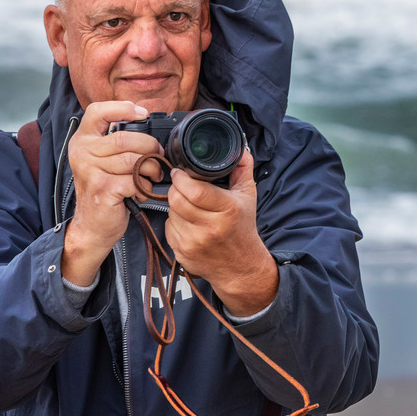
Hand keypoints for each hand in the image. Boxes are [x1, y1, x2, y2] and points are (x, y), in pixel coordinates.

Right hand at [61, 101, 164, 286]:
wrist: (92, 225)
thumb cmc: (104, 189)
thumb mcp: (103, 160)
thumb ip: (116, 141)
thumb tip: (147, 125)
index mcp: (82, 140)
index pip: (97, 111)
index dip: (122, 108)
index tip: (143, 113)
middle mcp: (82, 152)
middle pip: (126, 138)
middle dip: (150, 147)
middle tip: (158, 157)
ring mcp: (90, 171)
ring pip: (134, 160)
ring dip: (151, 169)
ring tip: (150, 177)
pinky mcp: (102, 189)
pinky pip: (134, 180)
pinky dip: (144, 186)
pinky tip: (140, 191)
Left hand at [165, 147, 277, 316]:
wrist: (240, 267)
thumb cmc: (243, 228)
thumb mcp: (248, 196)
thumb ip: (243, 169)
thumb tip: (240, 148)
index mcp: (227, 211)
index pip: (194, 190)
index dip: (182, 178)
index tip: (181, 173)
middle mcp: (210, 228)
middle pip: (176, 200)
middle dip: (176, 189)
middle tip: (182, 186)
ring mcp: (194, 242)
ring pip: (170, 212)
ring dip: (176, 206)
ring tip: (190, 206)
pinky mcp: (182, 253)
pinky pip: (169, 228)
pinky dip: (175, 222)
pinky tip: (188, 223)